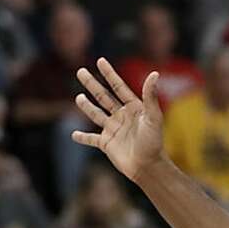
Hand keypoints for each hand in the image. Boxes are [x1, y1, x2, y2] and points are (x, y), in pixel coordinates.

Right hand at [73, 59, 167, 182]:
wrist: (148, 166)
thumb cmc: (153, 142)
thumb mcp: (153, 117)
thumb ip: (151, 96)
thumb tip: (154, 73)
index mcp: (133, 108)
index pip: (118, 87)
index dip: (109, 74)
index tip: (100, 60)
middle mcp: (122, 117)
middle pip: (104, 97)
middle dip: (92, 84)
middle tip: (80, 71)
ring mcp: (113, 130)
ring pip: (96, 114)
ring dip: (87, 106)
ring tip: (78, 97)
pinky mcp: (107, 144)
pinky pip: (91, 139)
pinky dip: (82, 137)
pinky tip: (74, 134)